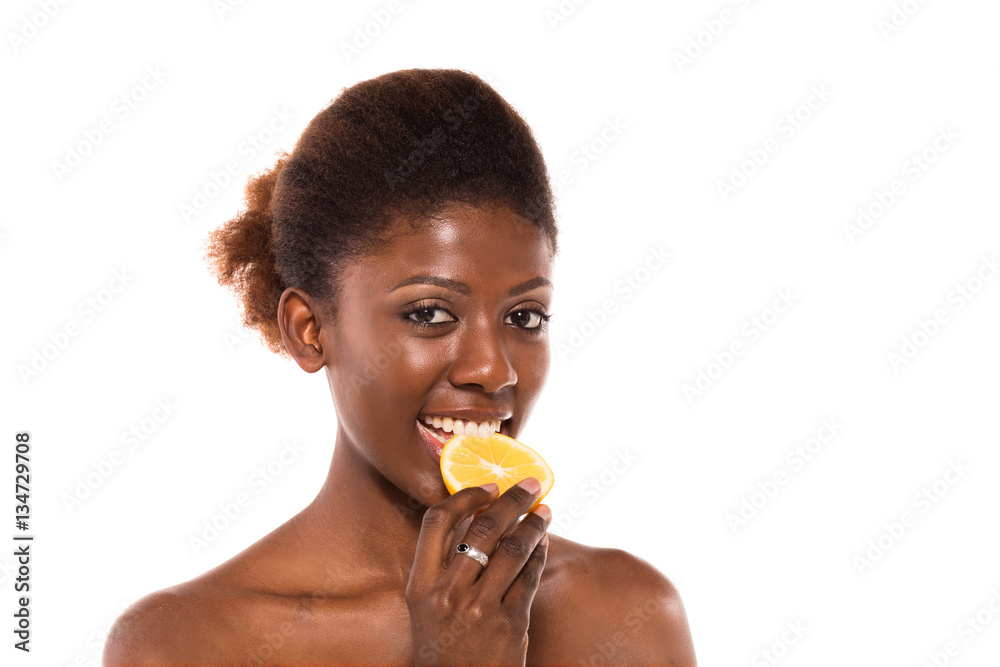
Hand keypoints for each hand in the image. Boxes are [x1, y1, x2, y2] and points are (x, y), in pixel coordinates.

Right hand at [406, 477, 551, 665]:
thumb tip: (475, 522)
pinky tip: (543, 544)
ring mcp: (480, 609)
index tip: (488, 486)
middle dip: (511, 500)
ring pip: (512, 549)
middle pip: (483, 528)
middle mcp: (448, 594)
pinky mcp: (510, 624)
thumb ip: (443, 571)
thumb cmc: (444, 652)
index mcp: (420, 587)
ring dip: (533, 524)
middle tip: (530, 485)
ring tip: (544, 511)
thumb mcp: (427, 611)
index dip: (464, 497)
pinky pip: (529, 577)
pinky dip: (539, 554)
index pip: (436, 522)